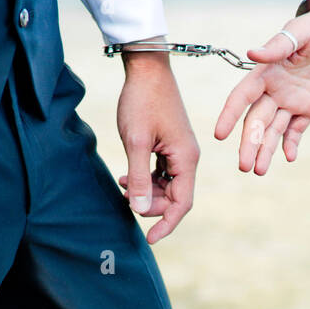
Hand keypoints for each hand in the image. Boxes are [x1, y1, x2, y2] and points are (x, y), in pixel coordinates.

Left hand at [117, 52, 199, 244]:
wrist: (147, 69)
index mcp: (185, 159)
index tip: (150, 239)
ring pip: (166, 187)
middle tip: (125, 200)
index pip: (182, 204)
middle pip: (174, 197)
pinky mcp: (170, 146)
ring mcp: (179, 152)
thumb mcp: (136, 141)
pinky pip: (161, 173)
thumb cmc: (142, 101)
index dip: (166, 224)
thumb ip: (137, 177)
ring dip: (146, 192)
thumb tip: (139, 209)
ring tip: (121, 186)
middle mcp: (187, 158)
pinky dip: (145, 180)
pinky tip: (125, 177)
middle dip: (151, 205)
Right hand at [215, 4, 309, 173]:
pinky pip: (296, 130)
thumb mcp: (301, 32)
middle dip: (249, 144)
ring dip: (265, 151)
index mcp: (266, 72)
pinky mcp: (308, 109)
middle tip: (244, 166)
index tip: (220, 134)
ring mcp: (290, 102)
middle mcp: (274, 90)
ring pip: (273, 131)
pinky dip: (291, 144)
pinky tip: (288, 157)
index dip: (230, 115)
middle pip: (256, 121)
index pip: (242, 97)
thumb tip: (252, 53)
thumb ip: (278, 46)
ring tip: (259, 171)